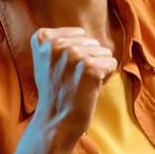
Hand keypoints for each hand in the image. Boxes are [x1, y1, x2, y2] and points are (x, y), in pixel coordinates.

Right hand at [27, 27, 117, 143]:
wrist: (56, 121)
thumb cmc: (56, 92)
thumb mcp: (45, 61)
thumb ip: (58, 43)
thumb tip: (82, 32)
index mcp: (43, 39)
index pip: (78, 33)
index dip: (77, 52)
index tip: (63, 70)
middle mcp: (57, 45)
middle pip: (92, 42)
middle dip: (88, 60)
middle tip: (72, 79)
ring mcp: (73, 55)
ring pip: (104, 52)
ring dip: (97, 69)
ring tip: (80, 84)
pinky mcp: (90, 67)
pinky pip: (111, 63)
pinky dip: (106, 77)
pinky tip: (90, 88)